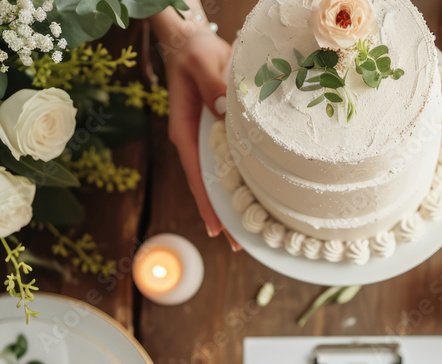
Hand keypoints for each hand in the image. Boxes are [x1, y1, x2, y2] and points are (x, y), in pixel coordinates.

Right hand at [163, 25, 240, 249]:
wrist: (193, 41)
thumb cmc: (195, 52)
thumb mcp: (204, 64)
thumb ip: (214, 87)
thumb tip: (224, 112)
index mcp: (185, 131)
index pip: (197, 174)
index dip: (207, 203)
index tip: (216, 229)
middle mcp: (196, 141)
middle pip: (209, 185)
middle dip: (223, 214)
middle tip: (239, 245)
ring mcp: (208, 139)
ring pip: (221, 177)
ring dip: (234, 203)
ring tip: (250, 231)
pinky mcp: (221, 133)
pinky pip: (232, 162)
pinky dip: (242, 181)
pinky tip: (255, 197)